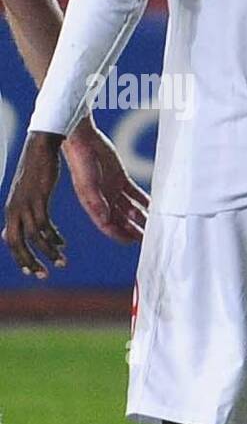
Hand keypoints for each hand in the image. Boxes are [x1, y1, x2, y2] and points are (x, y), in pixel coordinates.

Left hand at [4, 132, 66, 277]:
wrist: (40, 149)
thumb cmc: (34, 171)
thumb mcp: (23, 197)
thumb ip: (17, 217)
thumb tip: (7, 235)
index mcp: (11, 211)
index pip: (10, 242)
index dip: (20, 258)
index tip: (32, 271)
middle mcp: (14, 210)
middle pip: (18, 243)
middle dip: (30, 261)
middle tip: (43, 275)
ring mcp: (26, 204)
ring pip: (33, 236)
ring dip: (48, 253)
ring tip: (62, 262)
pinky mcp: (38, 198)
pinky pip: (45, 224)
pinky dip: (54, 237)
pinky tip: (63, 244)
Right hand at [62, 119, 149, 244]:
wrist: (84, 139)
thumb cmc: (81, 162)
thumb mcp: (88, 184)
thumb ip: (96, 202)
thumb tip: (105, 220)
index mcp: (93, 204)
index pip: (108, 225)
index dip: (119, 235)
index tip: (132, 242)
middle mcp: (103, 199)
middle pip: (121, 220)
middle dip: (133, 230)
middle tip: (148, 239)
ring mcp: (112, 189)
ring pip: (129, 208)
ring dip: (140, 217)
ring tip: (154, 225)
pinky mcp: (120, 178)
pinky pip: (135, 193)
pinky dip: (143, 201)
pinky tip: (153, 206)